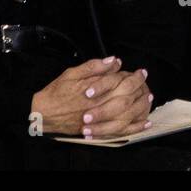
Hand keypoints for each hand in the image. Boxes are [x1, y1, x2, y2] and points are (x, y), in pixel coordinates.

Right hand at [30, 56, 151, 137]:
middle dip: (139, 87)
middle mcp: (98, 104)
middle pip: (126, 95)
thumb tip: (114, 60)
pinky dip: (134, 127)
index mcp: (94, 89)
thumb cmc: (57, 92)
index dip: (133, 75)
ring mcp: (98, 119)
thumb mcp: (72, 73)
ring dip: (141, 105)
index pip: (120, 80)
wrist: (42, 114)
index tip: (141, 72)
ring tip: (149, 97)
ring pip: (126, 113)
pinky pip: (120, 130)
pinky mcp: (97, 130)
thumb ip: (94, 66)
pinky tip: (145, 122)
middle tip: (146, 82)